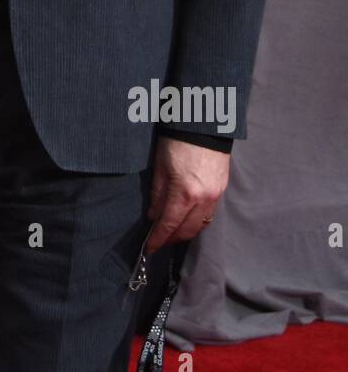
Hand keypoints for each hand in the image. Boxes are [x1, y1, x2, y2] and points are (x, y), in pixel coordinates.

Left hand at [145, 136, 229, 252]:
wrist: (204, 124)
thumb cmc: (176, 142)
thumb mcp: (160, 167)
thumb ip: (157, 194)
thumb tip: (154, 215)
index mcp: (184, 192)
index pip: (169, 224)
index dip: (159, 238)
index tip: (150, 248)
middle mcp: (203, 199)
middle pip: (187, 230)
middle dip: (173, 239)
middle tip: (161, 242)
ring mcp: (215, 195)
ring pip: (201, 224)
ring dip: (186, 232)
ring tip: (173, 233)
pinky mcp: (222, 189)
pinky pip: (209, 213)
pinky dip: (197, 221)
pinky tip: (188, 219)